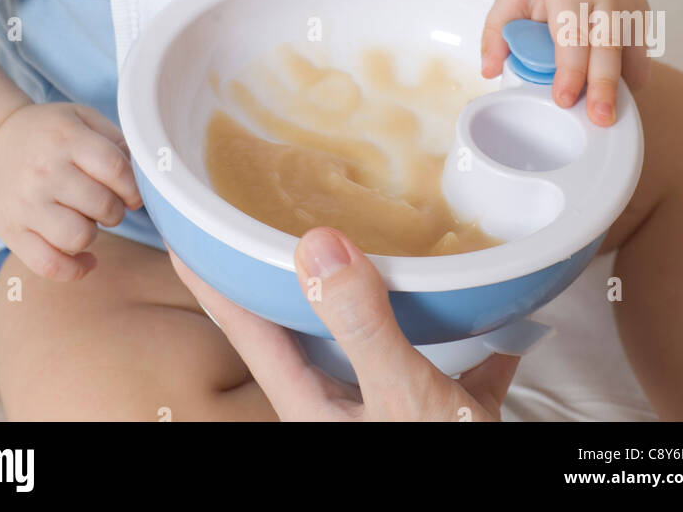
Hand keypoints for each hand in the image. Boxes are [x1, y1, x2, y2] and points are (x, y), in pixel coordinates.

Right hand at [0, 101, 142, 279]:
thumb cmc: (48, 133)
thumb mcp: (82, 118)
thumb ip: (116, 140)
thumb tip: (149, 172)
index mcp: (66, 139)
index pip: (115, 168)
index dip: (134, 187)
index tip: (133, 194)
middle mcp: (44, 171)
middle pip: (102, 205)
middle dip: (115, 210)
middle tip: (108, 205)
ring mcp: (26, 204)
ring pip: (79, 237)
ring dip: (94, 234)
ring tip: (88, 221)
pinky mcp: (11, 232)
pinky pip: (49, 265)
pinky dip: (75, 269)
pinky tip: (86, 258)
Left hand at [167, 228, 519, 421]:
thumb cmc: (438, 462)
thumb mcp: (401, 399)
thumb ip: (359, 325)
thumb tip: (316, 244)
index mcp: (313, 405)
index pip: (247, 329)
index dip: (214, 281)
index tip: (185, 235)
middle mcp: (345, 408)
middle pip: (310, 330)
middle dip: (297, 278)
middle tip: (280, 221)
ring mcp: (396, 416)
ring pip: (381, 345)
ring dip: (385, 302)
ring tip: (385, 250)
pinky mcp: (450, 421)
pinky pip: (457, 371)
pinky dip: (475, 342)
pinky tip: (497, 314)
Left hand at [482, 0, 651, 124]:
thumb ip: (497, 30)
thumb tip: (490, 70)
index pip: (571, 33)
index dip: (570, 70)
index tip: (564, 99)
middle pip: (609, 45)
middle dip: (605, 85)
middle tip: (601, 120)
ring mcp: (628, 2)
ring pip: (632, 51)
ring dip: (623, 86)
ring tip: (612, 117)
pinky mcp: (642, 13)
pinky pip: (642, 51)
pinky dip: (633, 75)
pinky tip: (617, 94)